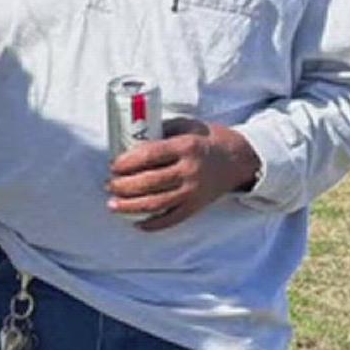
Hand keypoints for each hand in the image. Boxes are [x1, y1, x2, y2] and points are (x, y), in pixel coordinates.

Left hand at [108, 117, 261, 231]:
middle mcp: (190, 170)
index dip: (128, 162)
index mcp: (185, 147)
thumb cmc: (208, 138)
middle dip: (124, 186)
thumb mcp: (186, 126)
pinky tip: (137, 223)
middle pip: (150, 182)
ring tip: (113, 205)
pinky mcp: (197, 206)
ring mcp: (194, 191)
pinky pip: (173, 219)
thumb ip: (161, 132)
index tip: (113, 166)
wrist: (240, 158)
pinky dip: (153, 224)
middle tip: (109, 185)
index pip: (150, 155)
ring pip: (157, 203)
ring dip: (131, 206)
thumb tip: (128, 139)